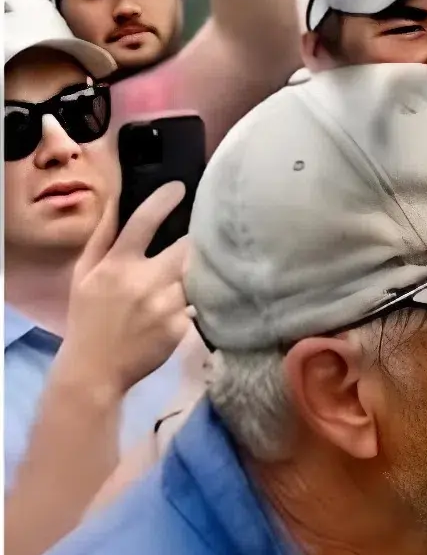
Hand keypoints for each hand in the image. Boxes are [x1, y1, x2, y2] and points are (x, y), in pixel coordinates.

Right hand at [54, 186, 192, 400]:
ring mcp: (165, 306)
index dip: (164, 201)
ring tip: (214, 264)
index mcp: (117, 264)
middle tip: (211, 232)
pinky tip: (204, 300)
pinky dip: (198, 302)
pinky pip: (197, 307)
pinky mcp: (180, 329)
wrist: (96, 367)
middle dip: (199, 240)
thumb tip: (116, 204)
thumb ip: (102, 237)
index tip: (181, 188)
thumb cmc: (88, 316)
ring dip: (202, 272)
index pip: (143, 222)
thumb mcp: (84, 272)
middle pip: (185, 249)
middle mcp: (143, 281)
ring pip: (196, 278)